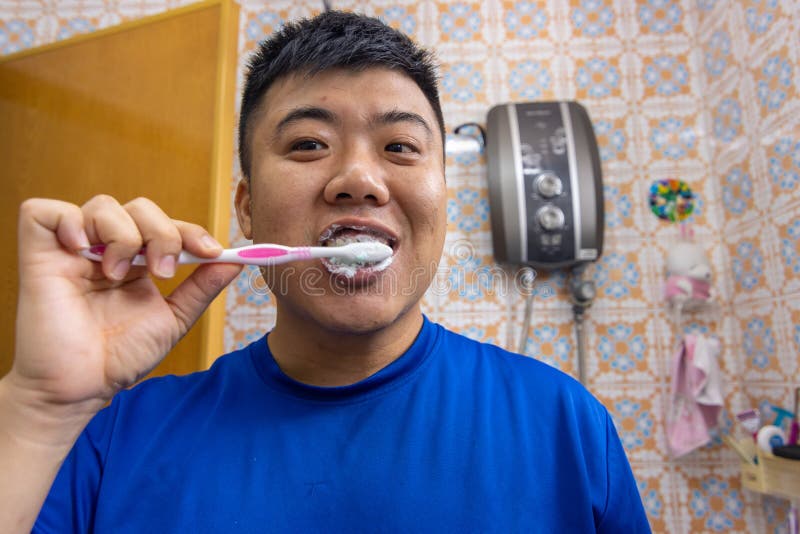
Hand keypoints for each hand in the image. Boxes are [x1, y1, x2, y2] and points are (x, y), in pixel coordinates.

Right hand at [9, 196, 242, 414]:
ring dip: (123, 235)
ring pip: (102, 205)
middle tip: (162, 271)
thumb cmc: (121, 357)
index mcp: (138, 261)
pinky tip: (80, 250)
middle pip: (140, 207)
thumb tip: (235, 262)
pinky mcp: (38, 254)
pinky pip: (46, 211)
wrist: (84, 387)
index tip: (211, 252)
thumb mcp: (173, 318)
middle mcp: (107, 249)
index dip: (191, 231)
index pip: (168, 225)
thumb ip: (202, 288)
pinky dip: (68, 221)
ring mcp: (72, 249)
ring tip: (117, 275)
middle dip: (162, 233)